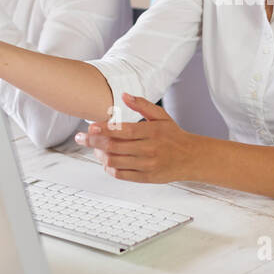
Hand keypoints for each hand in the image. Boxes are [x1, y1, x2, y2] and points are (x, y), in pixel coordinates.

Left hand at [73, 93, 198, 182]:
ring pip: (115, 161)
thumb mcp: (162, 116)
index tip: (91, 126)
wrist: (192, 158)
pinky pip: (122, 174)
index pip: (123, 130)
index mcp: (152, 132)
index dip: (104, 128)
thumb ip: (142, 105)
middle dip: (94, 141)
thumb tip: (124, 95)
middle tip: (81, 137)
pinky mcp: (146, 178)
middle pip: (114, 146)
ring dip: (100, 155)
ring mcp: (147, 165)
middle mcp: (149, 149)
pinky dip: (110, 168)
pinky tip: (107, 161)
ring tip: (95, 148)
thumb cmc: (174, 136)